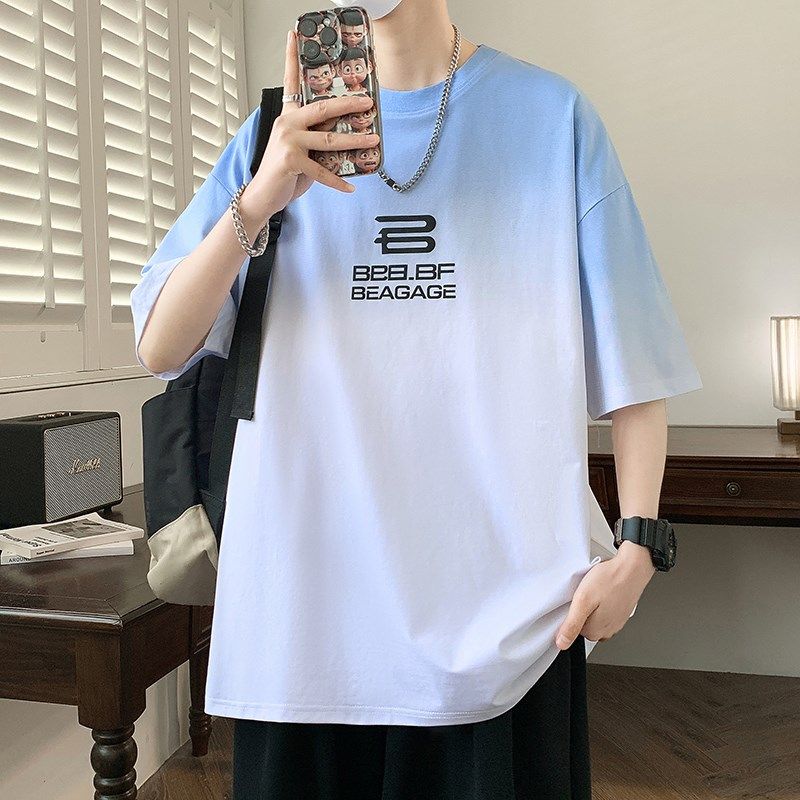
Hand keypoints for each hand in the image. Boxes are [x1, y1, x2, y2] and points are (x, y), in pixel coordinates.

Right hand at [246, 29, 380, 214]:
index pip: (290, 82)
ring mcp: (288, 141)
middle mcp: (287, 124)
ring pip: (330, 139)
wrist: (263, 195)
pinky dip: (338, 181)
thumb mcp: (300, 150)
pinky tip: (351, 187)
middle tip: (369, 102)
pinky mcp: (291, 161)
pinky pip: (323, 170)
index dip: (291, 58)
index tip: (293, 36)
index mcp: (288, 116)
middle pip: (323, 108)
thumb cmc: (283, 173)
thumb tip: (346, 137)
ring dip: (355, 140)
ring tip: (373, 140)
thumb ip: (317, 139)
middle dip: (349, 104)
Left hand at [555, 541, 655, 649]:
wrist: (633, 567)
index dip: (570, 613)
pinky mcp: (621, 612)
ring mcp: (616, 622)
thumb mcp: (583, 601)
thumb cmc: (610, 580)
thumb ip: (572, 624)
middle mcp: (608, 630)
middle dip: (581, 610)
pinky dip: (602, 601)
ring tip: (595, 591)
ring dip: (592, 606)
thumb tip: (561, 644)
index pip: (572, 630)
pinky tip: (603, 590)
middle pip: (583, 625)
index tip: (574, 601)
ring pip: (594, 617)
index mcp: (596, 631)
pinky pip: (605, 610)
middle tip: (585, 594)